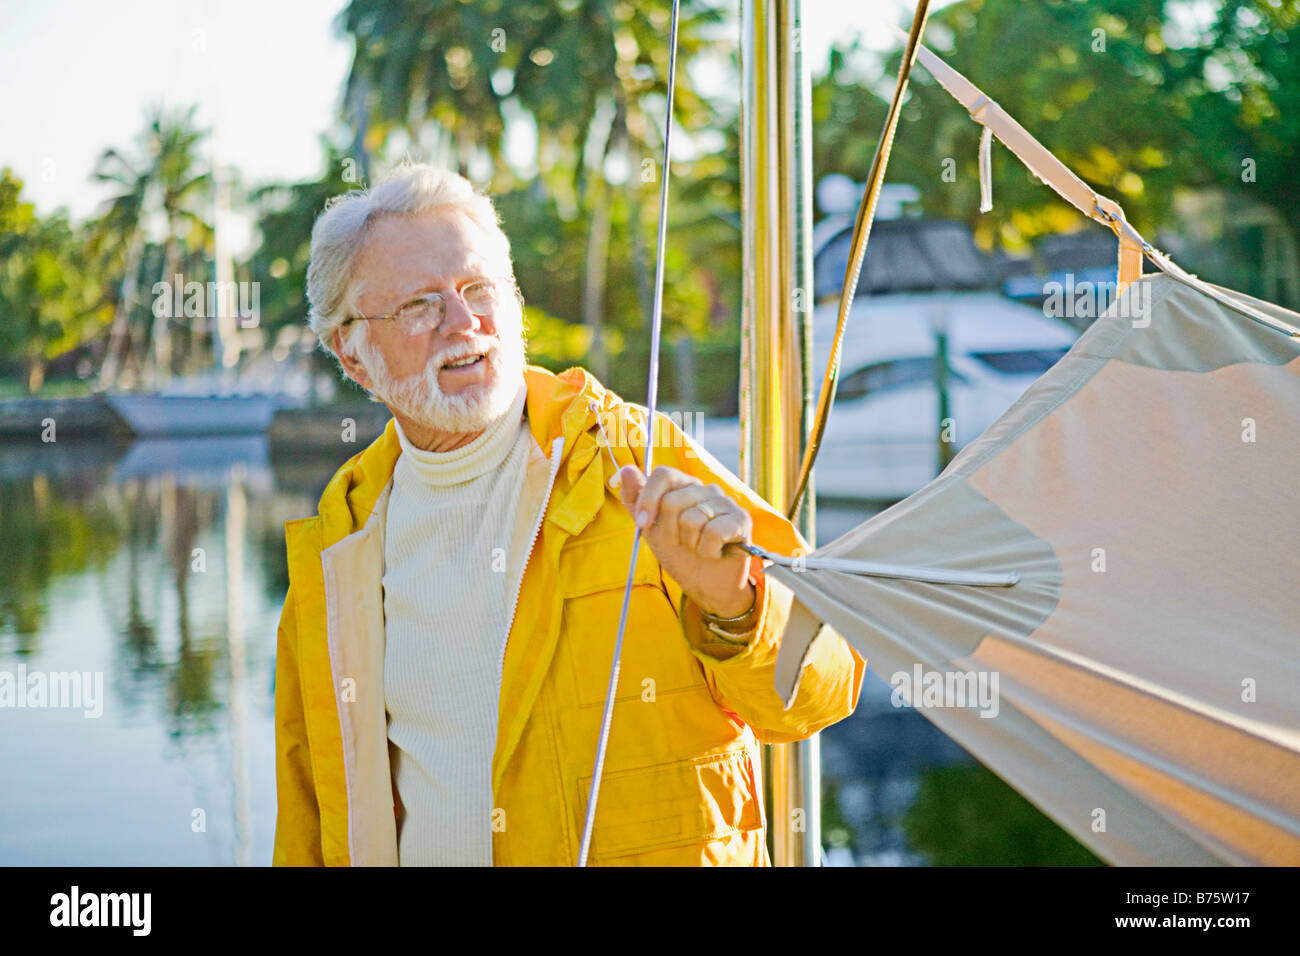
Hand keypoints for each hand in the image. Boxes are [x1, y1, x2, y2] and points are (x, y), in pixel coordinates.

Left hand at [614, 464, 755, 618]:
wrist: (706, 584)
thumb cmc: (680, 553)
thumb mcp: (651, 529)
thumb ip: (636, 500)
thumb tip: (626, 470)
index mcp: (683, 486)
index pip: (663, 474)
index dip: (648, 499)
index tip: (643, 525)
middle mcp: (705, 489)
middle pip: (673, 501)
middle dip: (668, 532)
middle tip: (679, 543)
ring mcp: (725, 502)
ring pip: (692, 519)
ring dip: (689, 544)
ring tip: (698, 548)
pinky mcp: (741, 520)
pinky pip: (714, 532)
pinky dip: (708, 550)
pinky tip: (715, 552)